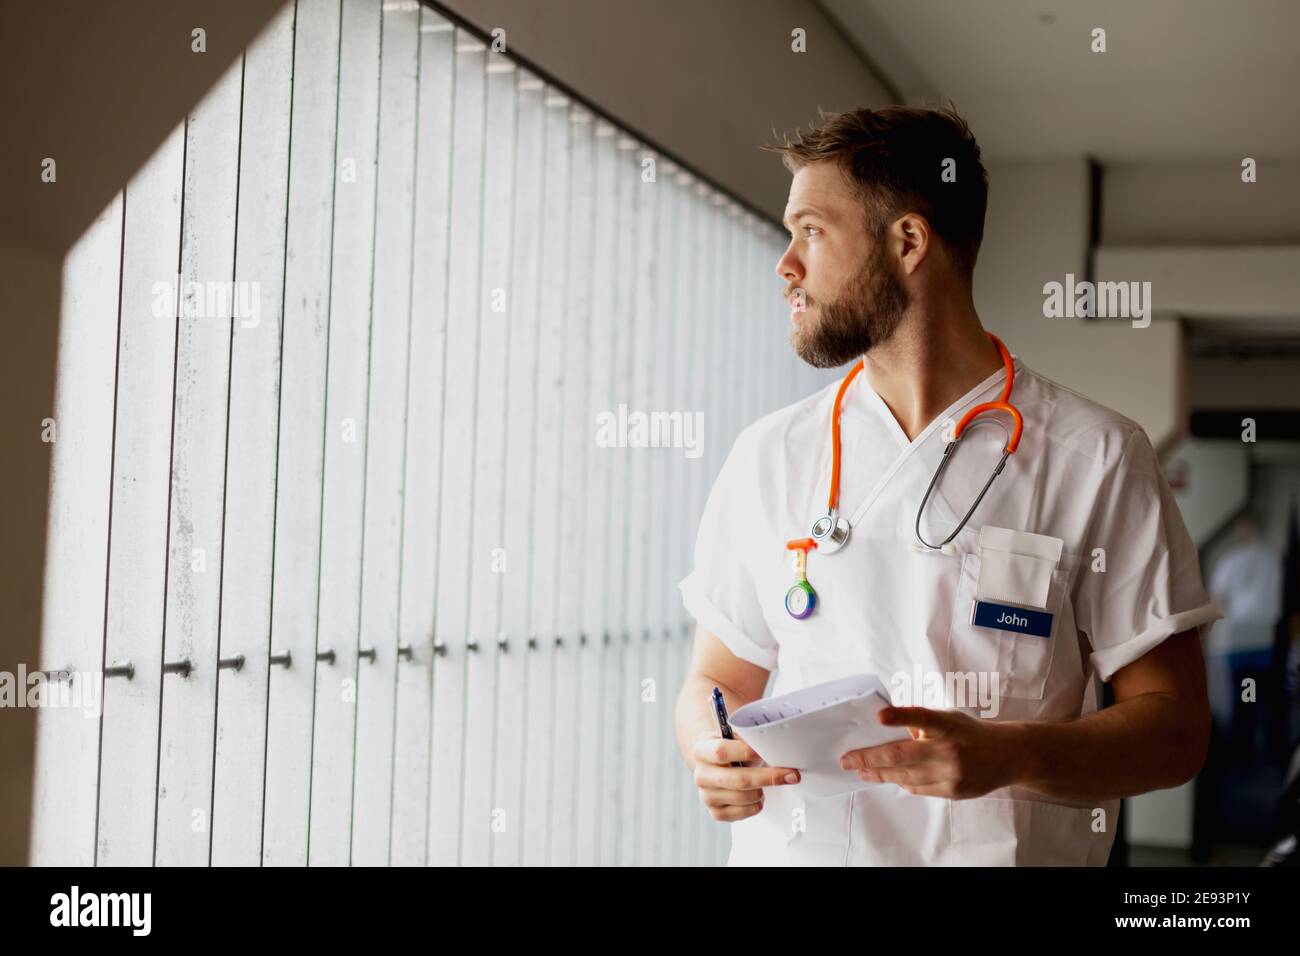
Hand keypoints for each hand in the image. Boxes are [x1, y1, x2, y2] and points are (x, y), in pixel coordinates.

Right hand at [691, 733, 800, 821]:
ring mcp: (707, 796)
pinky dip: (756, 804)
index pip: (721, 751)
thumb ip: (750, 739)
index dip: (744, 751)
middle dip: (769, 777)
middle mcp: (701, 775)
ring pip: (745, 797)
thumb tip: (777, 743)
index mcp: (702, 750)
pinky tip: (757, 794)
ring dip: (762, 790)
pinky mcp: (716, 813)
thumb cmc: (731, 749)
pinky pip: (744, 812)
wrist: (716, 767)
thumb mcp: (735, 737)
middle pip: (738, 780)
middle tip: (792, 774)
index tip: (764, 751)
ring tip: (766, 782)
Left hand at [839, 706, 1022, 798]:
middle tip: (847, 760)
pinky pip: (919, 788)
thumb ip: (921, 724)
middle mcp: (948, 748)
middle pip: (902, 755)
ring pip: (905, 776)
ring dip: (879, 774)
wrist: (1009, 755)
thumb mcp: (948, 718)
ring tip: (861, 771)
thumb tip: (889, 732)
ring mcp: (951, 772)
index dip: (900, 716)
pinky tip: (888, 778)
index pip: (920, 716)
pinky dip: (902, 782)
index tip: (879, 716)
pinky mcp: (953, 790)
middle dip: (869, 758)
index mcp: (946, 723)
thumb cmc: (970, 732)